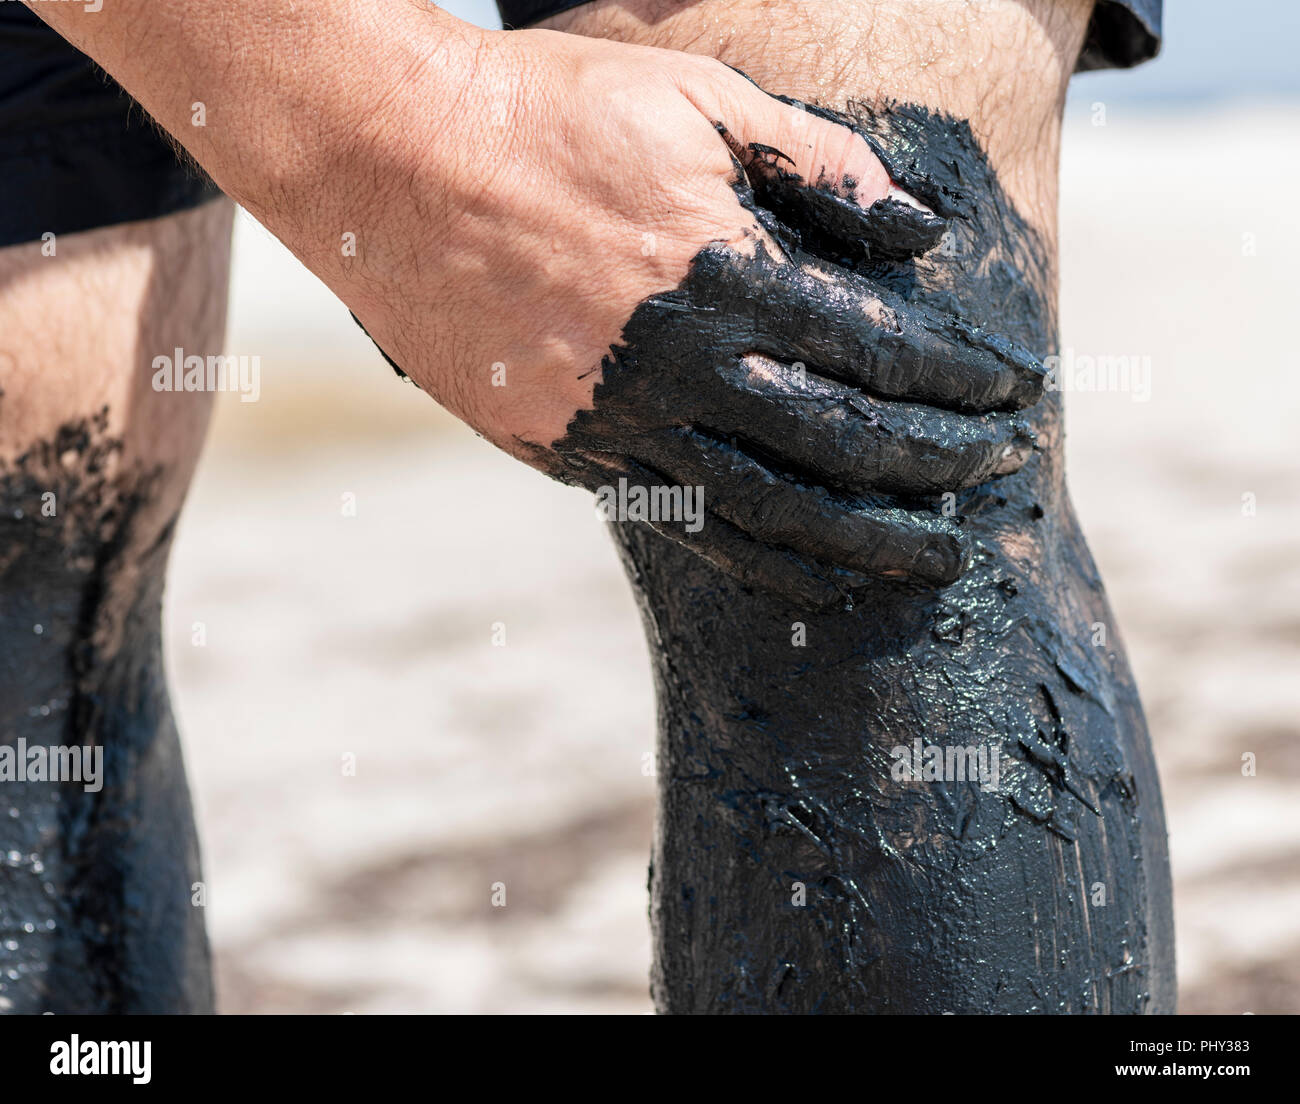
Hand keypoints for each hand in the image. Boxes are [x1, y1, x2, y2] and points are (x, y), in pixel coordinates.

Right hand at [347, 28, 1043, 605]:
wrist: (389, 162)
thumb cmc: (548, 114)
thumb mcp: (697, 98)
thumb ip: (819, 166)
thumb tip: (919, 234)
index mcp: (726, 271)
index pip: (879, 348)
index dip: (957, 377)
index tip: (1010, 392)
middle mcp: (683, 363)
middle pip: (843, 441)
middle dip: (935, 464)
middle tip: (994, 478)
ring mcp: (621, 421)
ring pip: (773, 508)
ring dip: (866, 538)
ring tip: (930, 562)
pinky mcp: (570, 455)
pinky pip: (686, 525)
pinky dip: (762, 556)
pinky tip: (812, 573)